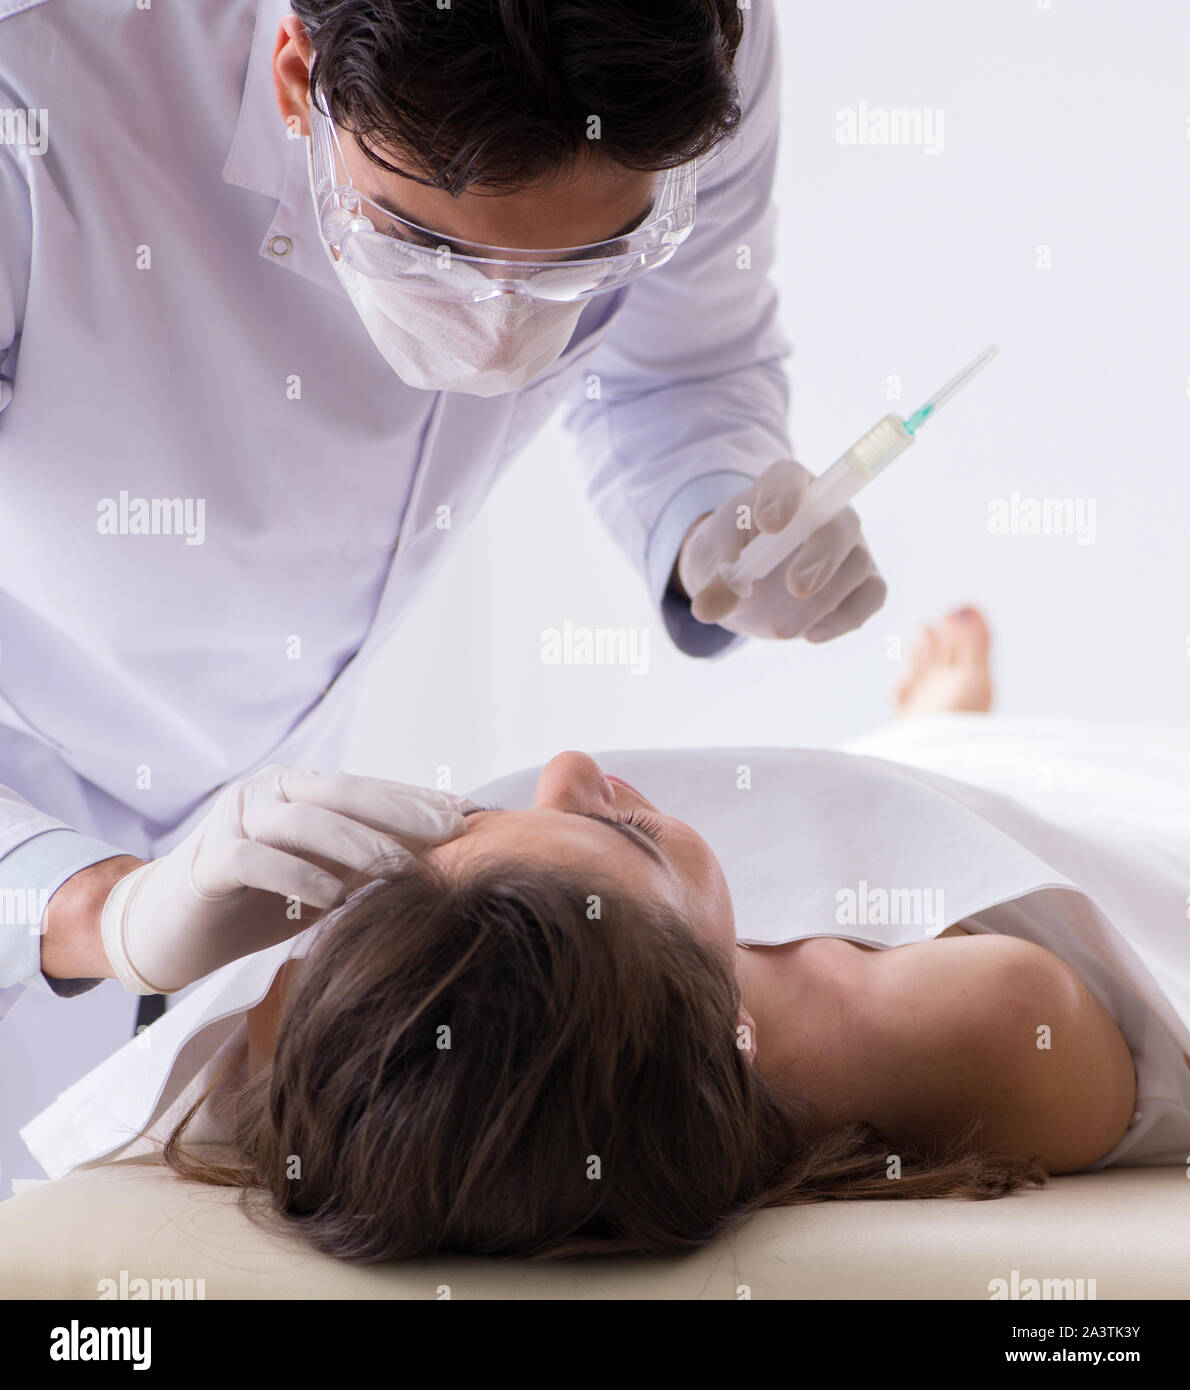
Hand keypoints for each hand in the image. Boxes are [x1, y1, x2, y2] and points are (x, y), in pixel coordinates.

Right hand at [100, 764, 474, 993]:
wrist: (170, 929)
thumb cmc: (256, 901)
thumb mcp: (322, 875)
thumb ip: (364, 859)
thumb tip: (442, 857)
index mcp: (298, 788)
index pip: (367, 787)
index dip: (417, 798)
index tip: (469, 815)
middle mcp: (268, 792)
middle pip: (342, 791)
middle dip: (401, 811)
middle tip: (450, 834)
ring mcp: (235, 821)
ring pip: (305, 819)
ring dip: (359, 845)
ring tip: (402, 871)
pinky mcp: (207, 861)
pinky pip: (257, 860)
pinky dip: (298, 876)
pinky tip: (332, 898)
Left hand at [676, 459, 886, 640]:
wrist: (746, 582)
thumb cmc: (728, 556)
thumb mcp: (710, 564)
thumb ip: (712, 581)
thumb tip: (707, 609)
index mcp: (779, 490)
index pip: (788, 479)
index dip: (784, 496)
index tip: (770, 525)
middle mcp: (824, 511)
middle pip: (840, 522)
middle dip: (822, 556)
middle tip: (797, 588)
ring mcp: (848, 545)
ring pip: (857, 563)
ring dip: (822, 601)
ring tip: (781, 629)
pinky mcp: (861, 580)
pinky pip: (872, 595)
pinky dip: (846, 618)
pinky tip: (812, 635)